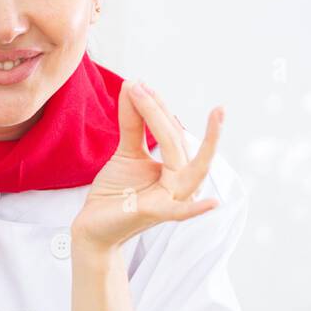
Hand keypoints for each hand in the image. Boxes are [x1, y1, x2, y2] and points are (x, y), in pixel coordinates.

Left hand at [72, 80, 223, 253]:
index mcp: (176, 167)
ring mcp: (170, 199)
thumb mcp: (127, 151)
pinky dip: (196, 209)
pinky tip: (213, 204)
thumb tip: (134, 84)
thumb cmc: (115, 192)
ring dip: (202, 141)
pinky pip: (179, 212)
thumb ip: (134, 122)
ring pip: (189, 168)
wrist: (93, 226)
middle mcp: (180, 183)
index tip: (138, 84)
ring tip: (217, 115)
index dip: (156, 107)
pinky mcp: (155, 214)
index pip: (173, 132)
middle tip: (143, 87)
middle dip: (161, 114)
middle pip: (178, 143)